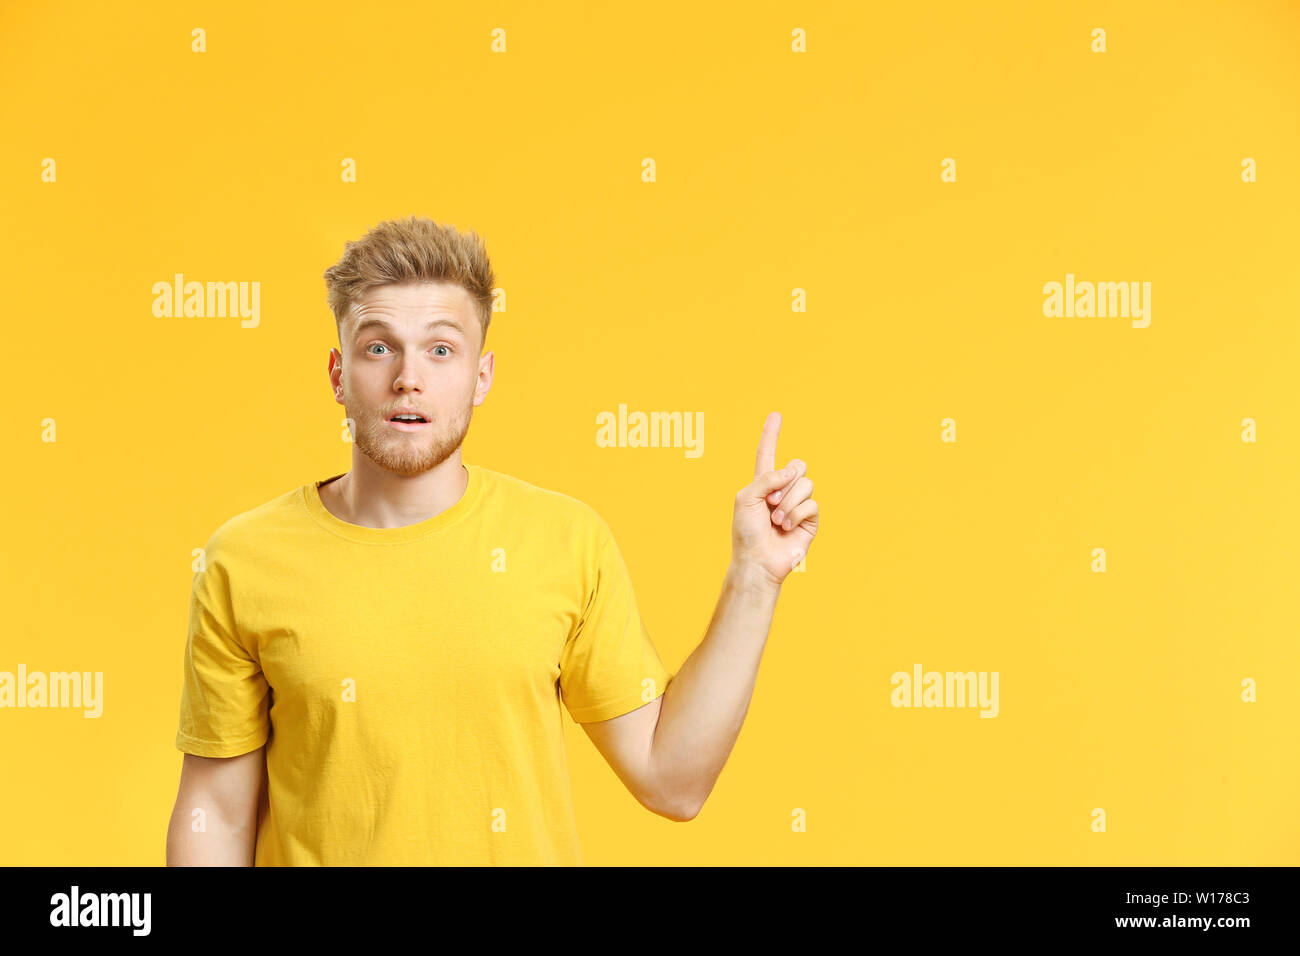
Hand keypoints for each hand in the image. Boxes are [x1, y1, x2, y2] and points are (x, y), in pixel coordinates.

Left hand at [732, 411, 818, 590]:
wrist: (757, 560)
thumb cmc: (746, 532)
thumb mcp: (746, 497)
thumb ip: (767, 477)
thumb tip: (793, 471)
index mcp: (763, 482)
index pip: (768, 452)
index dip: (771, 434)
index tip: (776, 414)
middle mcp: (783, 490)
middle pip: (798, 465)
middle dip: (785, 482)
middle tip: (770, 502)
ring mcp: (798, 504)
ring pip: (806, 484)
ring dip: (788, 502)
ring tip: (776, 520)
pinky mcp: (810, 520)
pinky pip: (812, 503)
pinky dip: (796, 514)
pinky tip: (785, 528)